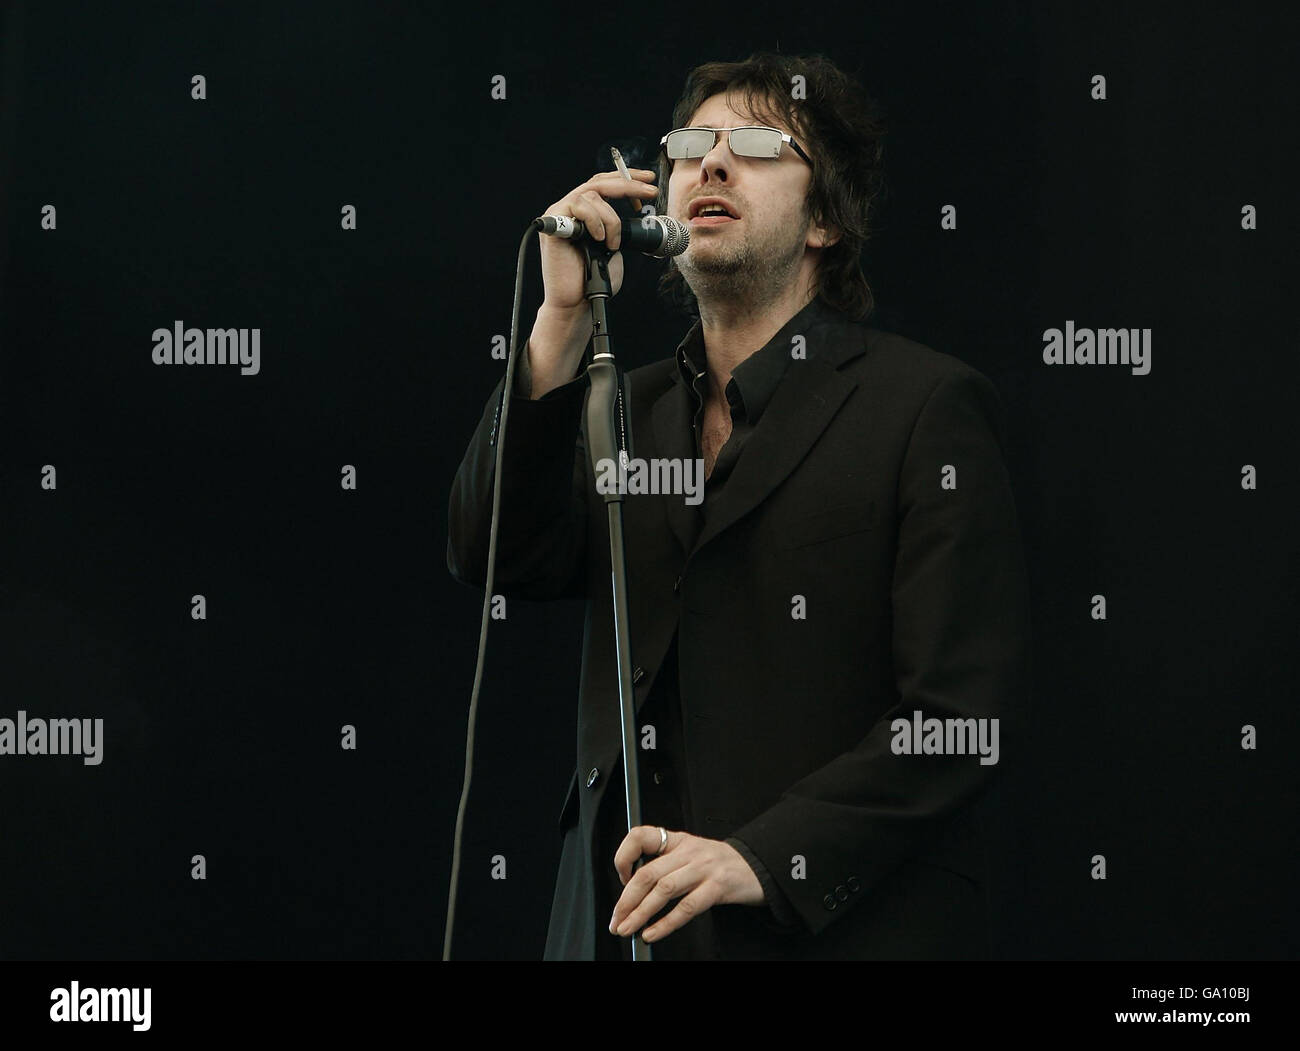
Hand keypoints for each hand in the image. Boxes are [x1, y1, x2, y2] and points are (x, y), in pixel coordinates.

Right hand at [537, 168, 659, 310]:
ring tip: (613, 243)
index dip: (627, 179)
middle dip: (629, 185)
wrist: (576, 302)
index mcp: (584, 213)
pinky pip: (578, 206)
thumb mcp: (613, 248)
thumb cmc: (593, 279)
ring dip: (611, 219)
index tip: (650, 181)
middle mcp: (570, 209)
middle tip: (651, 192)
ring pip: (592, 196)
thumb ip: (617, 227)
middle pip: (599, 182)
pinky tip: (600, 239)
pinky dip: (595, 221)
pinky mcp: (553, 222)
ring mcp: (560, 214)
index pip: (604, 185)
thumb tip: (634, 210)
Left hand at [609, 826, 765, 942]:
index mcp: (677, 840)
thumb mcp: (690, 854)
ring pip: (663, 890)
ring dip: (640, 913)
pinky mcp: (716, 888)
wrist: (757, 866)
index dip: (624, 857)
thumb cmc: (720, 863)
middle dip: (626, 900)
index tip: (621, 879)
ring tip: (627, 928)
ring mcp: (702, 869)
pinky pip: (686, 908)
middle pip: (648, 873)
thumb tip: (633, 892)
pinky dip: (665, 924)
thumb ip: (665, 865)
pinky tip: (652, 933)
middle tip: (616, 920)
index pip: (641, 836)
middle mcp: (687, 852)